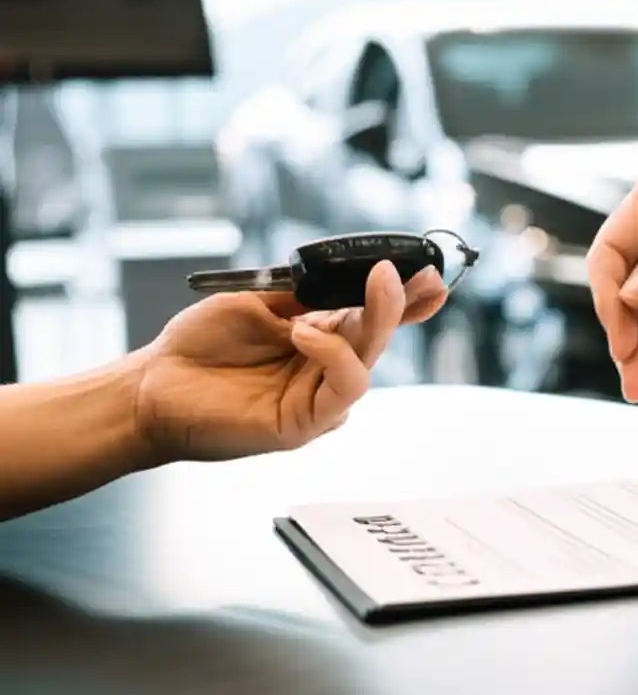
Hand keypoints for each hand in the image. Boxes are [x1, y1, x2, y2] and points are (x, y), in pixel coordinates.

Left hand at [133, 261, 446, 464]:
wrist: (153, 385)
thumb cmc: (199, 346)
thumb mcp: (259, 302)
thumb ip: (307, 294)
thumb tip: (350, 273)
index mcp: (320, 337)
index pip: (373, 318)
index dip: (405, 299)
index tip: (429, 273)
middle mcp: (326, 368)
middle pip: (379, 336)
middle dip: (400, 301)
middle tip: (406, 270)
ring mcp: (319, 398)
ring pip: (369, 361)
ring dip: (379, 320)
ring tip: (375, 284)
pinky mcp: (306, 423)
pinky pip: (343, 388)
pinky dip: (333, 355)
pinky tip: (305, 334)